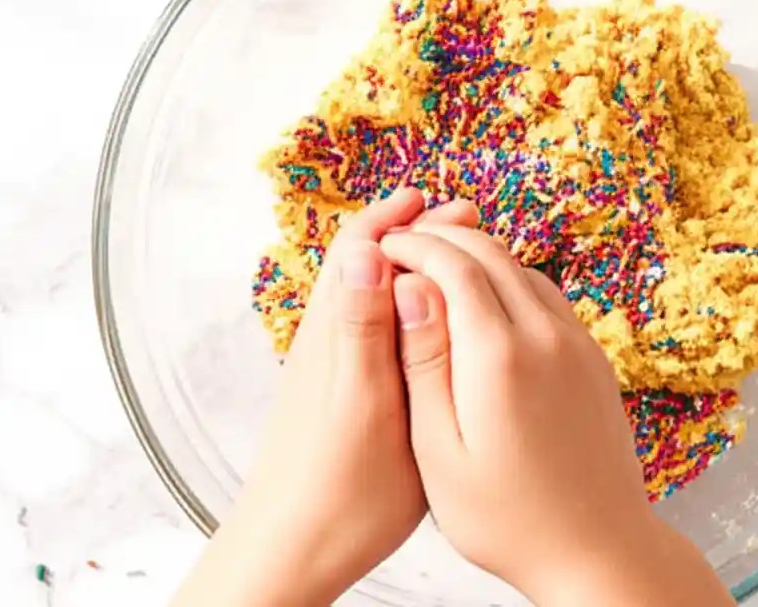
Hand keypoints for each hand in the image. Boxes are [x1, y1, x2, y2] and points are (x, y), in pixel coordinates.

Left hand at [173, 188, 476, 606]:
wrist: (293, 555)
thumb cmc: (340, 495)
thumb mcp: (366, 406)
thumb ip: (363, 327)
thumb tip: (363, 247)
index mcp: (334, 337)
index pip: (357, 249)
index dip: (398, 218)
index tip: (443, 202)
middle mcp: (325, 344)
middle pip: (362, 265)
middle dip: (411, 236)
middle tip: (465, 223)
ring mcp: (330, 371)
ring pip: (368, 298)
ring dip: (408, 271)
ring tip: (457, 266)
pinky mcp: (337, 397)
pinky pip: (371, 331)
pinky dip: (405, 310)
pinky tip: (433, 331)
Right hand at [380, 225, 731, 605]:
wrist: (598, 550)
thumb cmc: (507, 518)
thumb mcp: (440, 451)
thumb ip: (423, 363)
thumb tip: (410, 287)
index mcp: (500, 356)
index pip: (453, 264)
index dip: (413, 245)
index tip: (383, 246)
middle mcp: (546, 337)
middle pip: (491, 253)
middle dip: (443, 238)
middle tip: (403, 244)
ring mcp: (578, 346)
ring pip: (523, 269)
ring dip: (478, 256)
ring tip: (436, 267)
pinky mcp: (594, 360)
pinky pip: (548, 298)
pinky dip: (510, 282)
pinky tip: (485, 304)